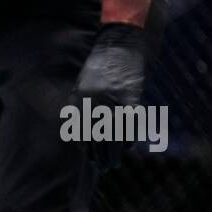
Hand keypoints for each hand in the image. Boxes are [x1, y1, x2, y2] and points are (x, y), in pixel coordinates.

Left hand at [70, 23, 147, 170]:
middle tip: (105, 167)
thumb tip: (80, 135)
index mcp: (81, 100)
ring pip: (115, 136)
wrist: (121, 45)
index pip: (82, 133)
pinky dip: (129, 138)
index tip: (92, 160)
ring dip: (115, 152)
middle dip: (101, 156)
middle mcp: (96, 103)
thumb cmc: (99, 67)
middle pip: (99, 138)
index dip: (88, 150)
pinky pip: (130, 126)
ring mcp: (115, 101)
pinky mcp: (132, 99)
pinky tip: (126, 146)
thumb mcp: (82, 86)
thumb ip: (80, 108)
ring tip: (114, 163)